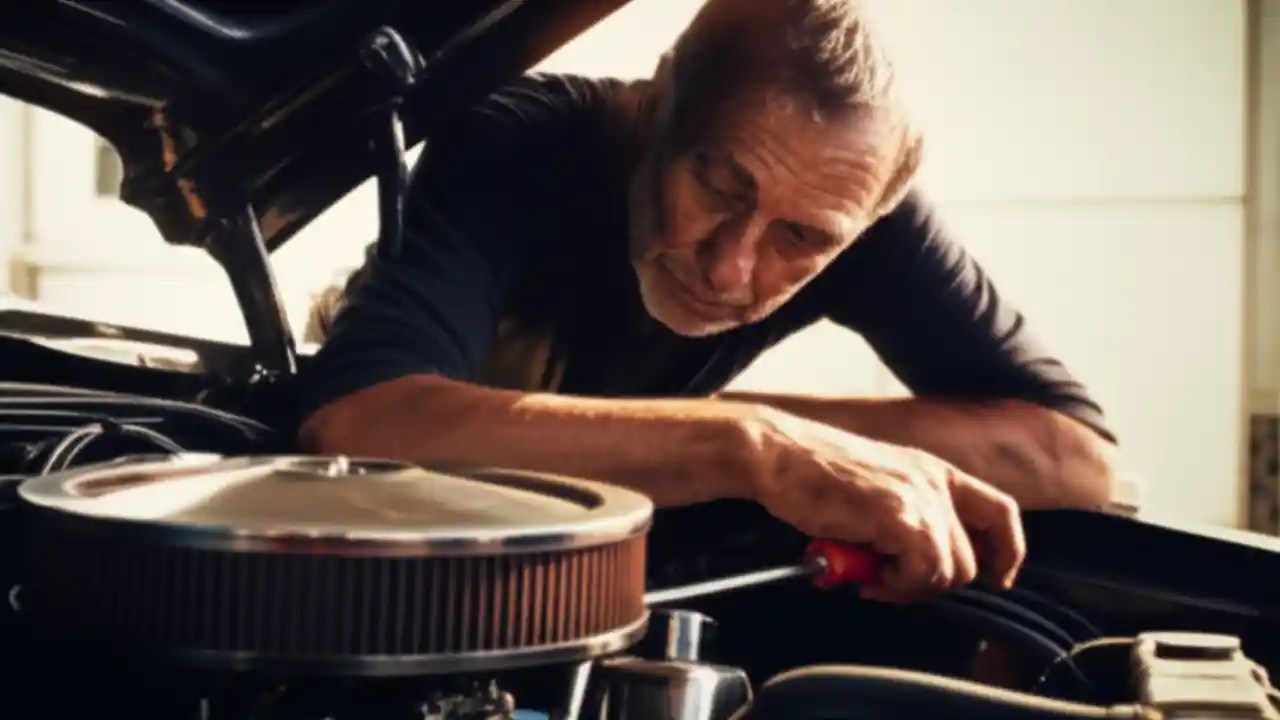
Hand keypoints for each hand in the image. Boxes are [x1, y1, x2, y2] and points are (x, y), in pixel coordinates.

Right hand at [746, 408, 1025, 602]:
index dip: (1007, 552)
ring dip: (909, 586)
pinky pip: (921, 572)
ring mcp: (920, 498)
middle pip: (970, 559)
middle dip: (933, 584)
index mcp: (935, 471)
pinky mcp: (898, 516)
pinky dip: (894, 584)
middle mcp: (936, 481)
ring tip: (869, 574)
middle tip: (890, 581)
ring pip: (947, 572)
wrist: (779, 455)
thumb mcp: (880, 485)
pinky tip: (864, 573)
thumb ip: (909, 514)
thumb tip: (919, 564)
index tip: (995, 578)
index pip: (1001, 512)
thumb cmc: (814, 473)